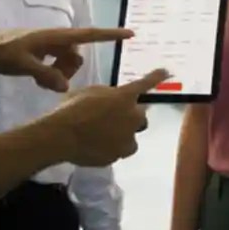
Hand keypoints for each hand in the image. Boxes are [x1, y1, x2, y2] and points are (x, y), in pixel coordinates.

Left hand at [0, 27, 133, 91]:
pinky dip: (51, 75)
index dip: (110, 35)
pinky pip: (57, 66)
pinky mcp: (41, 53)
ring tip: (39, 81)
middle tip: (47, 80)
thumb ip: (45, 75)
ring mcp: (48, 46)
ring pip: (67, 64)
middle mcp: (55, 39)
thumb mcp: (22, 65)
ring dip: (59, 75)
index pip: (88, 34)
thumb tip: (65, 86)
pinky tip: (37, 81)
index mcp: (55, 36)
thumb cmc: (1, 52)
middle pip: (76, 57)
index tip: (130, 33)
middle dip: (68, 71)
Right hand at [50, 69, 168, 165]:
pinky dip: (110, 148)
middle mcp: (132, 118)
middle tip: (115, 116)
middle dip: (132, 116)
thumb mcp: (89, 92)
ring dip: (123, 135)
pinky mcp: (117, 157)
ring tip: (104, 135)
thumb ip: (106, 95)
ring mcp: (126, 140)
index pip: (146, 84)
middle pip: (141, 117)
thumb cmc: (71, 108)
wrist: (61, 136)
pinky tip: (95, 145)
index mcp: (125, 97)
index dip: (157, 77)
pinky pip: (118, 151)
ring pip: (131, 138)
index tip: (167, 72)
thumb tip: (111, 100)